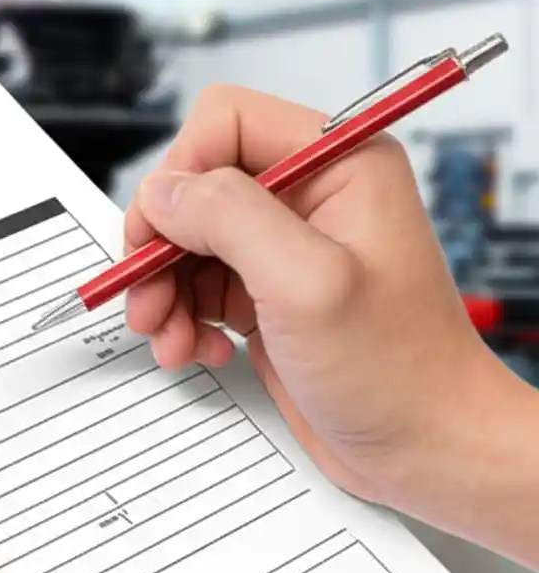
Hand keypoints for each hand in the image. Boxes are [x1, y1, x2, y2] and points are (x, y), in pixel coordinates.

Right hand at [123, 85, 538, 568]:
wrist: (425, 449)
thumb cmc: (400, 373)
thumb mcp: (309, 285)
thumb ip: (230, 220)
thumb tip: (164, 192)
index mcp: (340, 162)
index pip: (226, 123)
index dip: (181, 173)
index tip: (158, 233)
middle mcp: (311, 194)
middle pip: (195, 185)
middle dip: (162, 244)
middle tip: (148, 295)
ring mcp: (286, 244)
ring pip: (187, 238)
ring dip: (165, 289)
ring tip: (168, 335)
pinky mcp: (267, 291)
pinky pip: (197, 283)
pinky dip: (183, 316)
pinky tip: (197, 347)